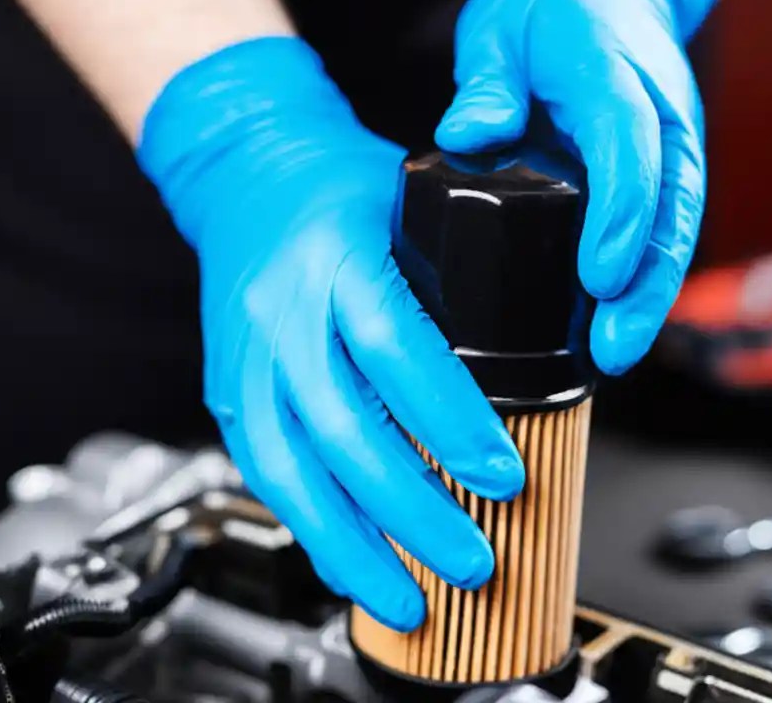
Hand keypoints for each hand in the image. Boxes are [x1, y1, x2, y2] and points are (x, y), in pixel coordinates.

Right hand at [137, 38, 523, 631]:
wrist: (245, 172)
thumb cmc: (341, 187)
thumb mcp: (415, 208)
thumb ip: (466, 279)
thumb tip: (543, 360)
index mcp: (335, 254)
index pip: (395, 347)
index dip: (448, 420)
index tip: (503, 475)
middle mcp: (281, 311)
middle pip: (341, 428)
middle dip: (412, 510)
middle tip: (473, 560)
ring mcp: (246, 358)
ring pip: (293, 469)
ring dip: (356, 545)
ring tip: (412, 601)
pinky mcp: (229, 392)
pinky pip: (267, 475)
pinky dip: (313, 530)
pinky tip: (353, 568)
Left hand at [438, 0, 719, 374]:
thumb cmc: (555, 7)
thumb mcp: (502, 30)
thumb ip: (488, 83)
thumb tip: (467, 134)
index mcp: (615, 74)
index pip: (629, 147)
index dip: (620, 216)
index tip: (599, 276)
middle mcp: (660, 115)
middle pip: (671, 206)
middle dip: (645, 283)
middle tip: (614, 347)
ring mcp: (670, 147)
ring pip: (676, 228)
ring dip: (650, 295)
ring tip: (616, 354)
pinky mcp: (664, 174)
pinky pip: (663, 230)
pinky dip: (644, 279)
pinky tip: (616, 327)